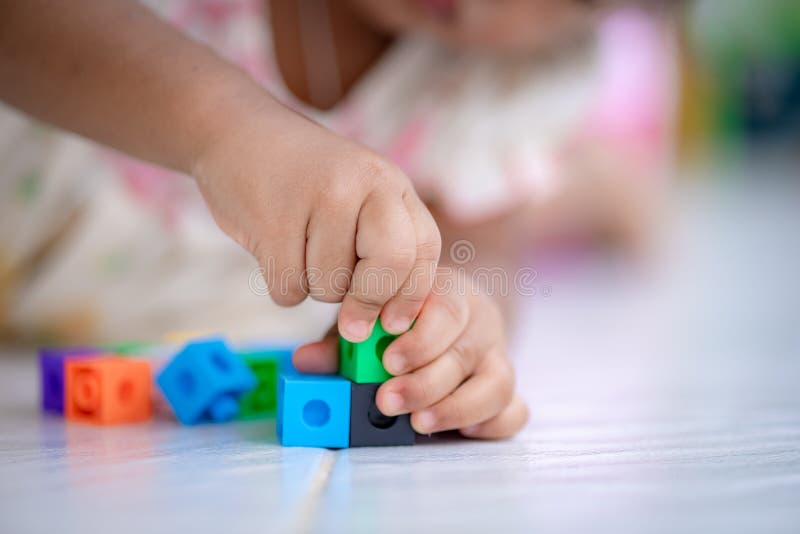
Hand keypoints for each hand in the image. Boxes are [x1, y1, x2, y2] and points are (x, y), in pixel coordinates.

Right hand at [192, 102, 440, 341]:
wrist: (236, 132)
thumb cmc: (304, 180)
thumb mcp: (357, 195)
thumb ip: (382, 244)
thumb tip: (389, 322)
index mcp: (390, 183)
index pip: (424, 248)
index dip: (412, 295)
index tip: (393, 324)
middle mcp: (362, 184)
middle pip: (389, 265)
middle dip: (369, 303)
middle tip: (351, 323)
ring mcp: (319, 198)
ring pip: (331, 287)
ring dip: (314, 286)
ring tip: (299, 246)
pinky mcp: (274, 220)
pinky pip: (289, 288)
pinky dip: (281, 284)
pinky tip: (273, 247)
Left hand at [294, 271, 527, 438]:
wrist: (448, 317)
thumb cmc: (402, 321)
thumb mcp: (370, 323)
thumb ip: (341, 340)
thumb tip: (305, 360)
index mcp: (447, 295)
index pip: (446, 309)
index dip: (420, 339)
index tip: (388, 362)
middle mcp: (478, 323)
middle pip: (465, 352)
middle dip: (426, 382)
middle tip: (388, 401)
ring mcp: (497, 358)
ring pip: (497, 383)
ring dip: (457, 407)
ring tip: (420, 422)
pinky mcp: (507, 391)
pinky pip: (515, 410)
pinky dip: (494, 423)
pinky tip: (463, 430)